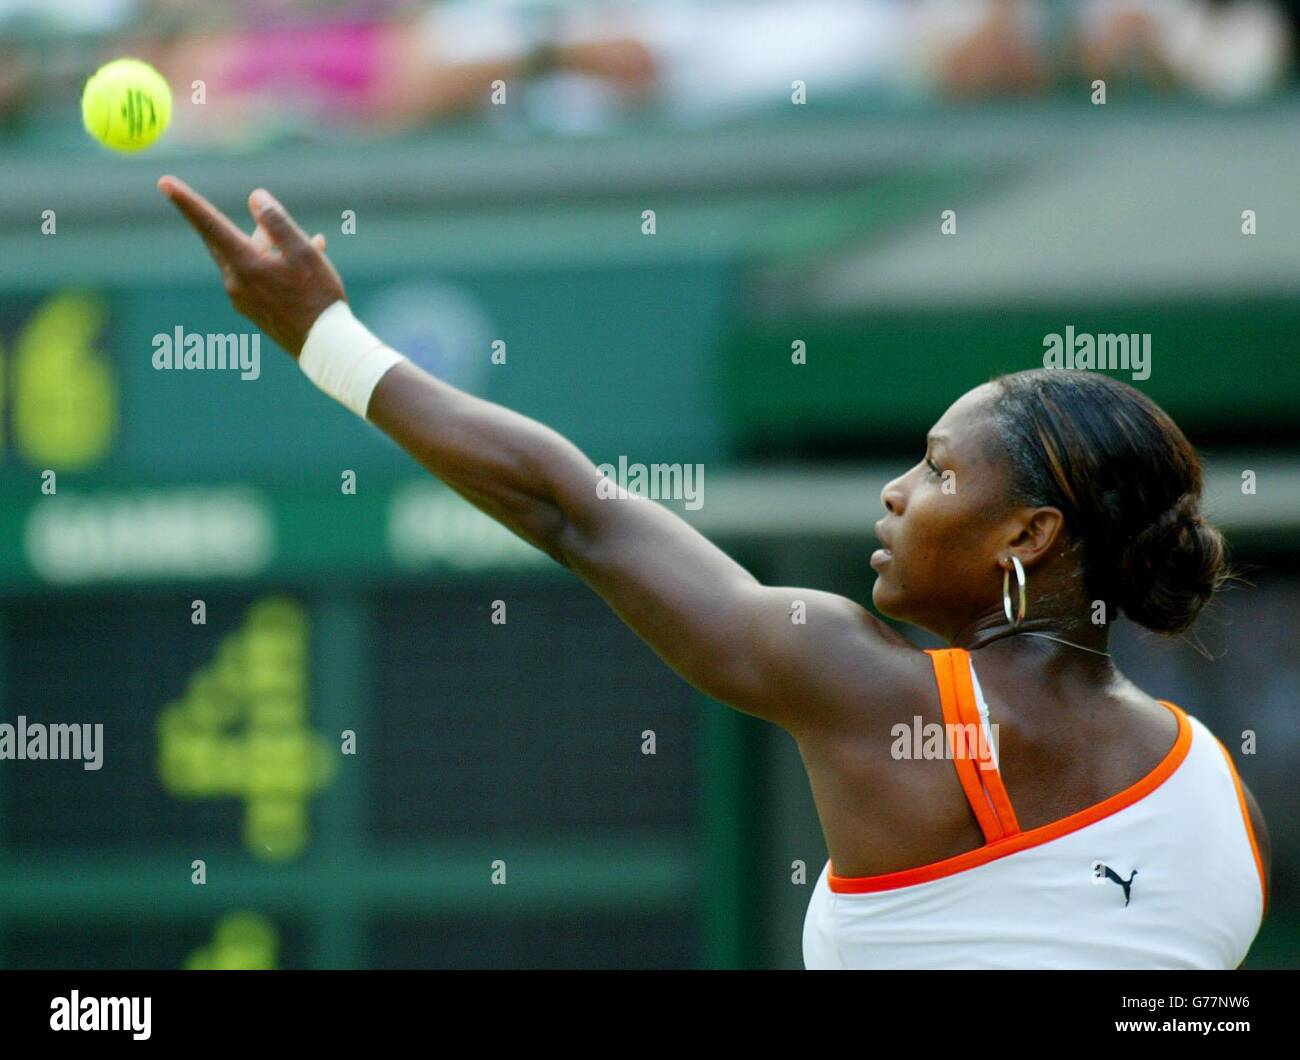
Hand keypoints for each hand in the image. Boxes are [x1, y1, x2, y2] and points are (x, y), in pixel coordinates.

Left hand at [157, 175, 345, 357]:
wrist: (324, 348)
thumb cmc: (318, 297)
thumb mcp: (304, 252)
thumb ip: (276, 222)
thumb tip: (254, 197)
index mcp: (244, 263)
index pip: (209, 223)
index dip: (186, 201)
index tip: (164, 182)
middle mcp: (235, 282)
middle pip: (231, 240)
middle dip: (257, 232)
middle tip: (293, 235)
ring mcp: (241, 299)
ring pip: (247, 259)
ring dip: (272, 250)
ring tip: (312, 251)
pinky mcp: (251, 311)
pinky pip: (255, 278)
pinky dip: (274, 268)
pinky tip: (302, 272)